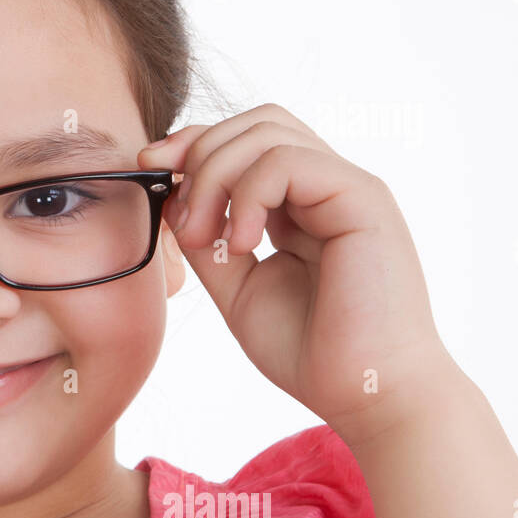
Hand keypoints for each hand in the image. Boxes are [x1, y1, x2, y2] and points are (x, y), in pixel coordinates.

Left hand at [138, 103, 458, 442]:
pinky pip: (289, 160)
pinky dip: (249, 193)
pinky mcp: (363, 198)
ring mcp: (348, 188)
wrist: (366, 395)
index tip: (150, 164)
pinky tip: (243, 244)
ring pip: (268, 131)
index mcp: (301, 205)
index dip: (194, 142)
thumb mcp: (238, 288)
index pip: (247, 140)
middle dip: (199, 151)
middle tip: (180, 219)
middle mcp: (328, 187)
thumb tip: (173, 197)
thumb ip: (209, 241)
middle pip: (256, 122)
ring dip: (216, 176)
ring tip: (206, 237)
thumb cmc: (311, 351)